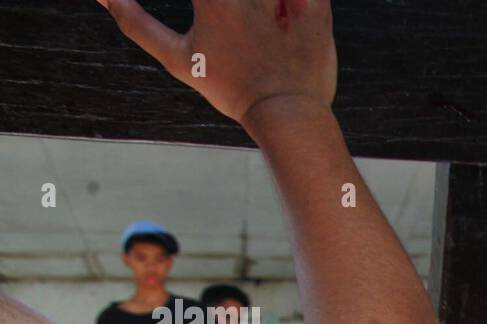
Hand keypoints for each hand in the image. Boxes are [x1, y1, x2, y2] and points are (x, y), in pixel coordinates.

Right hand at [98, 0, 336, 124]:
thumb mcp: (176, 59)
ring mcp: (286, 3)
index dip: (208, 7)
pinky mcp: (318, 12)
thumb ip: (136, 24)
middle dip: (230, 10)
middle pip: (232, 1)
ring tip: (257, 38)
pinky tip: (282, 22)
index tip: (208, 16)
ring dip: (264, 10)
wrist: (286, 118)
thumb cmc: (230, 89)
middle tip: (231, 28)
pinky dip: (296, 6)